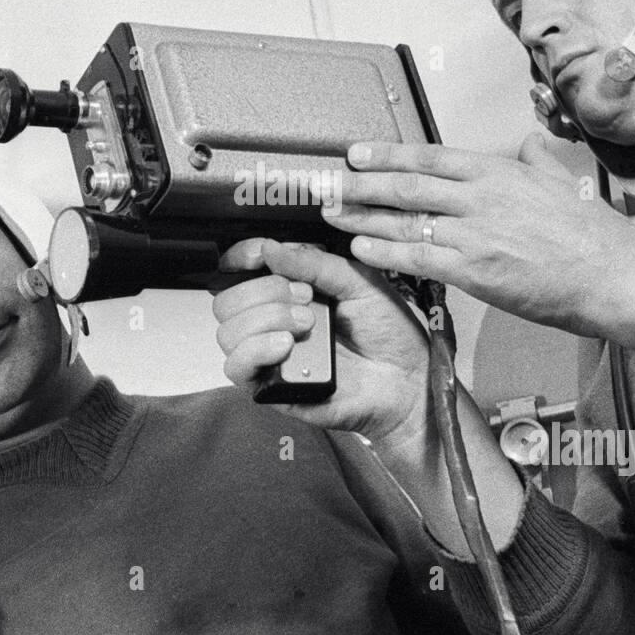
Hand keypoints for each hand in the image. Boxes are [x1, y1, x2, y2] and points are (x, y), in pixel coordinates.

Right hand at [212, 238, 429, 443]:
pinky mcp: (271, 386)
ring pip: (227, 332)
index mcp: (289, 291)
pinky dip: (256, 349)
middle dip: (263, 291)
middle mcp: (273, 322)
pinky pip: (236, 368)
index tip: (256, 255)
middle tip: (305, 297)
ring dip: (264, 319)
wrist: (407, 379)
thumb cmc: (388, 333)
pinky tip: (288, 345)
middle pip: (227, 300)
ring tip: (307, 323)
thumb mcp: (358, 282)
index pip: (241, 271)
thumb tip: (271, 248)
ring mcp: (269, 355)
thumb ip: (314, 263)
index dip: (240, 258)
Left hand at [324, 132, 634, 344]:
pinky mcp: (476, 271)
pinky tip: (360, 249)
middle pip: (408, 185)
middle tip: (328, 184)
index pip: (431, 157)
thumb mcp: (563, 183)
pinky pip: (419, 258)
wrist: (614, 276)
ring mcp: (477, 233)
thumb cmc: (593, 237)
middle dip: (362, 185)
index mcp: (500, 173)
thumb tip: (529, 141)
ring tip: (332, 215)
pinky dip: (385, 253)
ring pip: (406, 221)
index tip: (358, 153)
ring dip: (363, 218)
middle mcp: (482, 197)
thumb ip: (537, 160)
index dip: (389, 154)